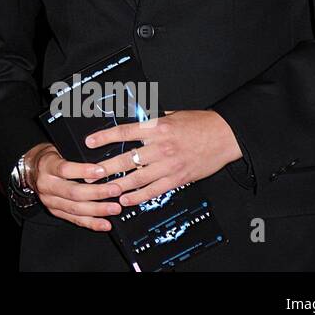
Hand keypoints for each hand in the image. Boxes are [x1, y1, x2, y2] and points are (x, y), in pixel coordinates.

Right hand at [31, 143, 123, 231]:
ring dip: (98, 210)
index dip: (84, 171)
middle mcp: (47, 186)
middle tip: (115, 190)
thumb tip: (99, 156)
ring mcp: (50, 201)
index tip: (102, 170)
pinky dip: (91, 223)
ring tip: (115, 208)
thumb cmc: (50, 157)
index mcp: (47, 167)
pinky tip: (105, 224)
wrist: (31, 170)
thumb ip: (74, 154)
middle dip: (97, 192)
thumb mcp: (58, 148)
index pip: (65, 169)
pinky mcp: (55, 212)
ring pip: (75, 208)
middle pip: (73, 192)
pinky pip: (74, 219)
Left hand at [83, 110, 242, 206]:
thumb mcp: (171, 115)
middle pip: (127, 159)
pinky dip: (138, 196)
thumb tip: (134, 122)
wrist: (224, 135)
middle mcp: (161, 147)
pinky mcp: (178, 179)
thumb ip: (152, 121)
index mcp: (157, 128)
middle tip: (90, 173)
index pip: (124, 132)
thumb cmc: (199, 123)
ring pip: (138, 178)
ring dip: (118, 185)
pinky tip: (126, 199)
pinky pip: (154, 190)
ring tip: (103, 189)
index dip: (105, 137)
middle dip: (106, 167)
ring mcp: (169, 165)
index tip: (89, 142)